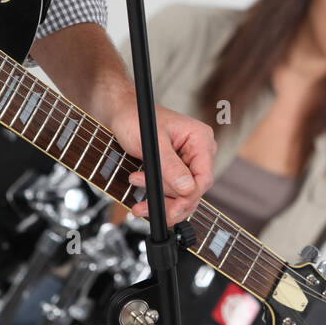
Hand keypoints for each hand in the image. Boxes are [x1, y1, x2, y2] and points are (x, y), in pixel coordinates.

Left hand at [108, 102, 216, 227]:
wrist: (122, 114)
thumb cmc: (136, 120)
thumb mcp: (152, 144)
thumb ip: (170, 167)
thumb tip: (187, 189)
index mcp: (200, 139)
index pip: (204, 177)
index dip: (189, 197)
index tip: (171, 210)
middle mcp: (199, 151)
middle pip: (193, 189)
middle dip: (169, 199)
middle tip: (144, 203)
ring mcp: (189, 161)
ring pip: (183, 194)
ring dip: (160, 199)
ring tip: (137, 192)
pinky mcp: (178, 169)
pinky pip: (173, 191)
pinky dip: (157, 197)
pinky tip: (141, 198)